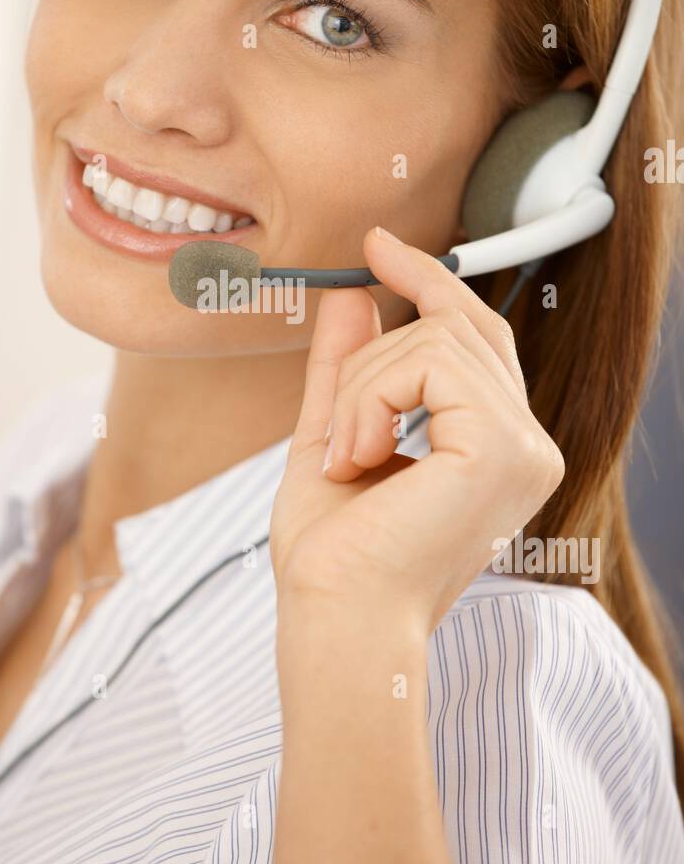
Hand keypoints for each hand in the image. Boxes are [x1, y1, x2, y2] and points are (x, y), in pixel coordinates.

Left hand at [270, 227, 564, 639]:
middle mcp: (530, 445)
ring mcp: (525, 446)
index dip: (431, 281)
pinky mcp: (501, 447)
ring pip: (434, 339)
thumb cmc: (333, 554)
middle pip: (457, 326)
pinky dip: (373, 399)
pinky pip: (432, 362)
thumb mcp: (334, 435)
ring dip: (362, 390)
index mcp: (499, 449)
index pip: (477, 336)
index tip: (378, 245)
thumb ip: (348, 368)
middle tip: (337, 422)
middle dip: (375, 353)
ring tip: (345, 457)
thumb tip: (351, 293)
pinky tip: (359, 456)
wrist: (333, 618)